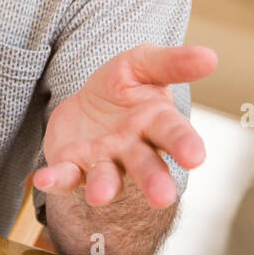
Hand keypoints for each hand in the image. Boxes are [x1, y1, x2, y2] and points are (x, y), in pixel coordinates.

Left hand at [33, 44, 216, 208]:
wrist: (88, 106)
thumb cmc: (125, 86)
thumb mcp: (143, 64)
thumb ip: (172, 62)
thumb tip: (210, 56)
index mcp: (156, 122)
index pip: (175, 133)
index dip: (185, 144)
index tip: (195, 157)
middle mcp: (134, 148)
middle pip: (146, 166)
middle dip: (154, 181)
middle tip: (162, 198)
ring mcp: (103, 160)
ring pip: (107, 178)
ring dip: (104, 187)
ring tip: (99, 196)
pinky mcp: (73, 165)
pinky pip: (65, 175)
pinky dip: (56, 179)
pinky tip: (43, 179)